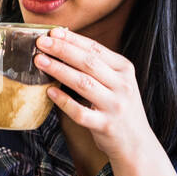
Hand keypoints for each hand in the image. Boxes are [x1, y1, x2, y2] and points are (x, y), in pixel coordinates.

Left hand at [34, 28, 154, 162]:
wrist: (136, 143)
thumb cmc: (119, 108)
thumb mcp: (117, 83)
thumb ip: (98, 67)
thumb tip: (64, 45)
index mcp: (124, 70)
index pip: (95, 49)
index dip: (73, 39)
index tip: (53, 32)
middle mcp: (122, 85)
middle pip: (88, 63)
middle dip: (63, 50)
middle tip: (42, 42)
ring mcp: (115, 106)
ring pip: (83, 83)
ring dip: (59, 70)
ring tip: (40, 61)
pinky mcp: (105, 125)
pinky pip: (80, 112)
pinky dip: (64, 101)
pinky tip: (50, 92)